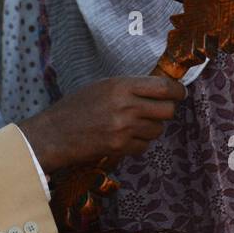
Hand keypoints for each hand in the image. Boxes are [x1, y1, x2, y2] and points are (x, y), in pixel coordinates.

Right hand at [18, 75, 186, 173]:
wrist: (54, 133)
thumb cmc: (75, 107)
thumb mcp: (102, 86)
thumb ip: (130, 87)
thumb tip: (159, 89)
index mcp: (121, 85)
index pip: (164, 87)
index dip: (178, 91)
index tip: (179, 93)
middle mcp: (125, 106)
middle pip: (167, 111)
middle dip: (166, 111)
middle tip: (157, 110)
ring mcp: (123, 128)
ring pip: (157, 130)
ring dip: (151, 128)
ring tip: (133, 124)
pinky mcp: (119, 147)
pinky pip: (144, 146)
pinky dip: (139, 143)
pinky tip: (124, 137)